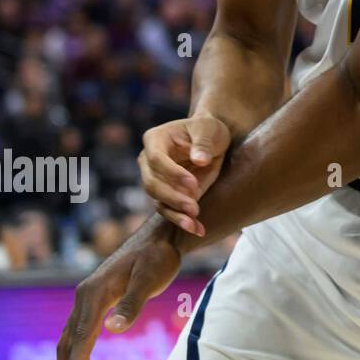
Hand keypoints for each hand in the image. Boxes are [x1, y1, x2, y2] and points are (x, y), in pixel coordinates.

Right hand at [56, 217, 182, 359]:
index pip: (82, 331)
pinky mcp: (96, 301)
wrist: (159, 239)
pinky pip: (81, 329)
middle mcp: (85, 295)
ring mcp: (88, 298)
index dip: (77, 356)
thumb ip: (131, 304)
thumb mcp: (148, 280)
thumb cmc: (157, 258)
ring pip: (72, 335)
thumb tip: (113, 328)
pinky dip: (79, 348)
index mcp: (94, 292)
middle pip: (69, 337)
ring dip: (70, 359)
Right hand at [138, 114, 231, 236]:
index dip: (172, 173)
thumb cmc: (208, 129)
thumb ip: (203, 144)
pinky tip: (198, 229)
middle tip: (193, 208)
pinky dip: (182, 221)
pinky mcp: (167, 194)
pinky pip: (169, 210)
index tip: (193, 183)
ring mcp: (155, 180)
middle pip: (152, 184)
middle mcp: (148, 162)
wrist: (211, 140)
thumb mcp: (209, 130)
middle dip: (172, 198)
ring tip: (193, 224)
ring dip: (175, 214)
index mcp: (155, 140)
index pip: (156, 159)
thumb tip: (199, 161)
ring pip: (158, 201)